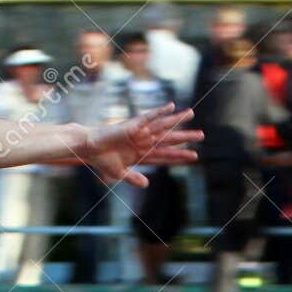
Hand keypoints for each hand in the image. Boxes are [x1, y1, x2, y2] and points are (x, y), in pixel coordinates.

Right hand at [77, 103, 200, 185]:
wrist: (89, 148)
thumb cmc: (102, 160)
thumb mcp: (119, 173)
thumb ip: (133, 178)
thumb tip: (147, 184)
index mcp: (142, 154)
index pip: (165, 155)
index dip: (179, 155)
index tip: (193, 156)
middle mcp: (144, 142)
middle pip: (169, 139)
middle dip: (185, 137)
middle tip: (202, 135)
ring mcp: (140, 132)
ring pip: (162, 126)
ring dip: (177, 121)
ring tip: (191, 114)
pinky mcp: (132, 125)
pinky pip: (148, 117)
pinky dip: (159, 112)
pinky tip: (170, 106)